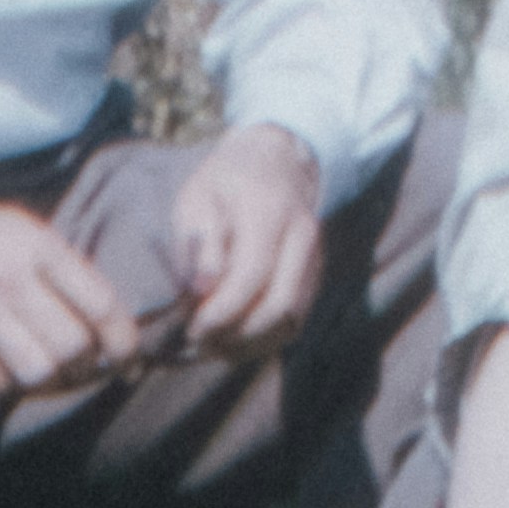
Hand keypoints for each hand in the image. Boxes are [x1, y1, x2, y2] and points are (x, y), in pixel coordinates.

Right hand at [0, 171, 152, 400]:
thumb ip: (60, 268)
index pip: (99, 302)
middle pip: (73, 345)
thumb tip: (101, 316)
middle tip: (89, 364)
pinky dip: (14, 381)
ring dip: (54, 379)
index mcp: (38, 246)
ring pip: (38, 370)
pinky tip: (16, 367)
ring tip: (56, 373)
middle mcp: (11, 279)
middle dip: (88, 363)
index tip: (127, 353)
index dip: (123, 337)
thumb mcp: (24, 230)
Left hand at [160, 126, 326, 355]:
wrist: (277, 161)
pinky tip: (236, 339)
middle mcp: (302, 236)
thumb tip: (201, 293)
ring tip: (216, 346)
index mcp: (270, 210)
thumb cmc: (226, 182)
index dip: (221, 311)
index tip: (192, 328)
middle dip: (238, 335)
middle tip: (202, 343)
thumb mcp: (198, 199)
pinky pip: (296, 319)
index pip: (252, 275)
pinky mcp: (315, 274)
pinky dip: (267, 338)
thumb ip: (199, 246)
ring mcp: (315, 257)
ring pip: (292, 319)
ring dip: (253, 343)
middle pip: (279, 304)